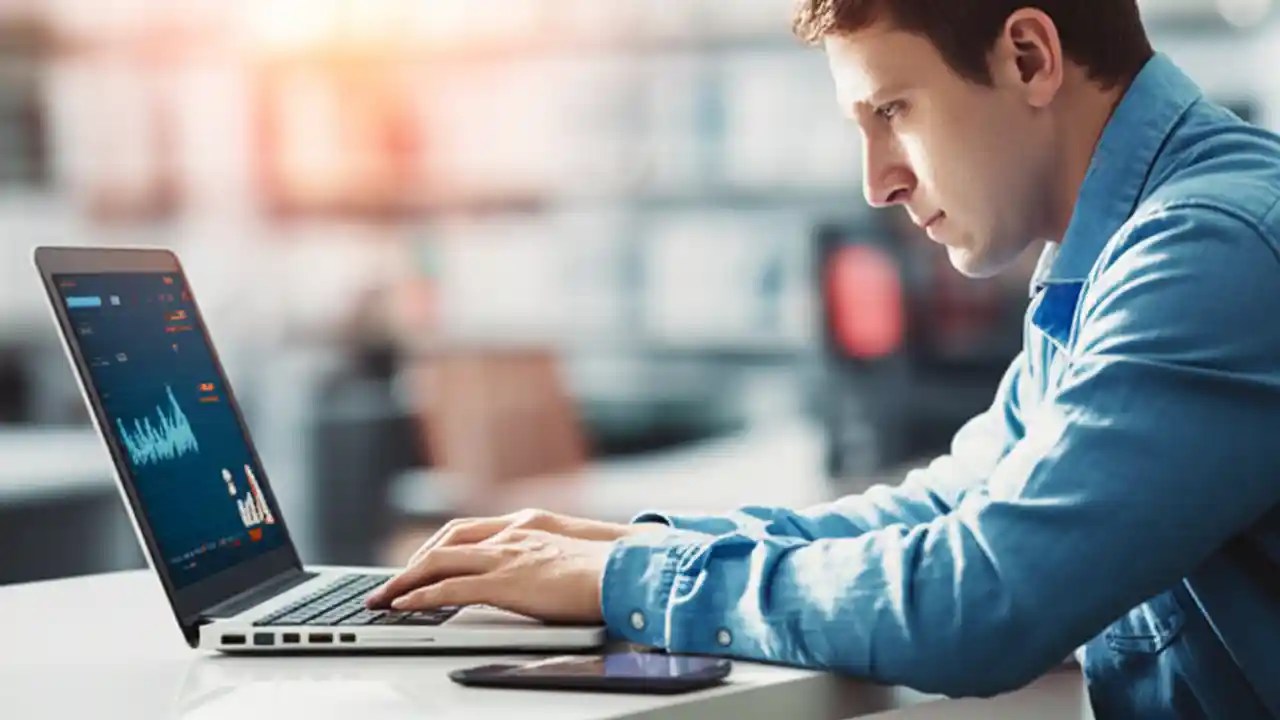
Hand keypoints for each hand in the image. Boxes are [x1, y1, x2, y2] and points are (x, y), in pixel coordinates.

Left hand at [365, 528, 613, 623]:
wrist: (628, 570)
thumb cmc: (612, 567)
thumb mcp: (575, 552)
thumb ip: (551, 556)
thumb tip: (547, 572)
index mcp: (527, 522)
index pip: (468, 529)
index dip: (439, 546)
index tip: (421, 562)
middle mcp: (511, 532)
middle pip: (446, 541)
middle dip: (413, 562)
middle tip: (392, 583)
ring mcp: (507, 555)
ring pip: (438, 561)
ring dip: (404, 580)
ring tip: (384, 598)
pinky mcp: (505, 582)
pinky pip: (450, 588)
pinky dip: (421, 596)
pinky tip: (405, 606)